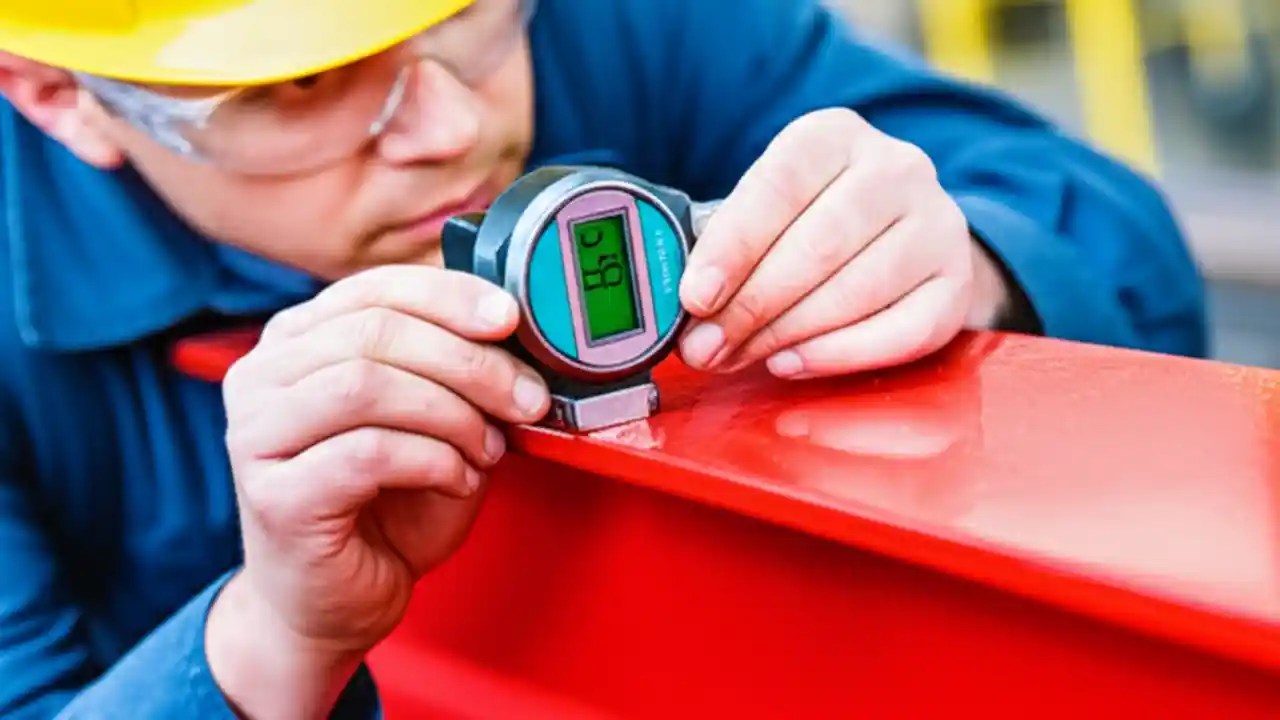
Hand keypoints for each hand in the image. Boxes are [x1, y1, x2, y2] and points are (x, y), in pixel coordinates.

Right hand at [208, 265, 550, 717]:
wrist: (333, 602)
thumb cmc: (383, 510)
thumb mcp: (432, 422)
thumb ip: (455, 373)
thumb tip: (515, 332)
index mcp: (296, 341)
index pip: (375, 288)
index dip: (449, 296)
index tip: (509, 319)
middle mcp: (262, 377)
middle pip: (375, 332)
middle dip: (469, 361)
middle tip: (524, 397)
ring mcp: (257, 435)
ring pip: (367, 385)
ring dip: (452, 413)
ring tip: (487, 448)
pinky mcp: (274, 495)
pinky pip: (368, 452)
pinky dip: (434, 460)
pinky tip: (458, 478)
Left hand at [678, 108, 1012, 378]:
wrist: (898, 234)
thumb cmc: (809, 224)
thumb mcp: (767, 211)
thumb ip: (725, 244)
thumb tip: (683, 306)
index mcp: (835, 136)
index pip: (780, 184)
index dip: (733, 245)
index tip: (696, 295)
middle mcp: (895, 169)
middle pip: (818, 245)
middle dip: (751, 305)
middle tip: (705, 346)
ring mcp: (936, 225)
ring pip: (856, 290)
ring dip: (785, 334)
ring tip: (738, 356)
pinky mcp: (955, 285)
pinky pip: (900, 332)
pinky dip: (838, 355)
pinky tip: (792, 362)